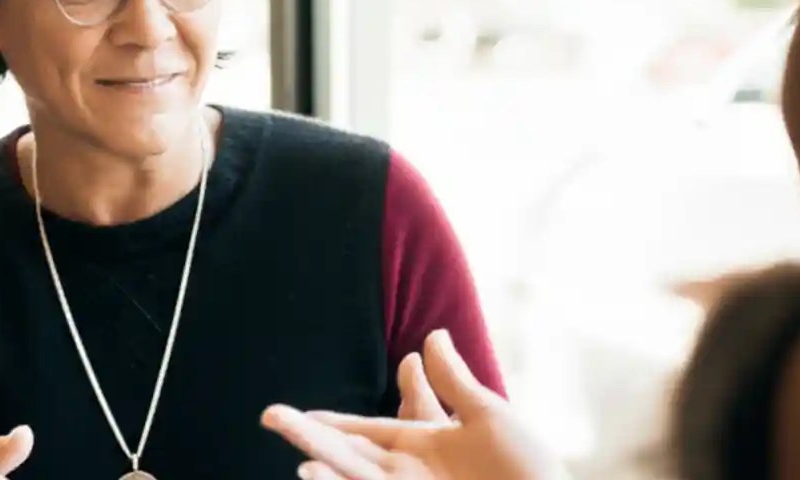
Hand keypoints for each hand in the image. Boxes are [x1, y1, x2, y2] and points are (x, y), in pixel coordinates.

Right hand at [263, 331, 557, 479]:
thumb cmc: (529, 469)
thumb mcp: (488, 415)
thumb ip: (454, 381)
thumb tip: (431, 335)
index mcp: (420, 446)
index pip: (364, 431)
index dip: (330, 423)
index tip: (294, 413)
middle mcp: (407, 474)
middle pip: (349, 453)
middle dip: (310, 438)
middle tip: (270, 416)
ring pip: (357, 478)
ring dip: (327, 467)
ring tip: (300, 456)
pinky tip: (325, 474)